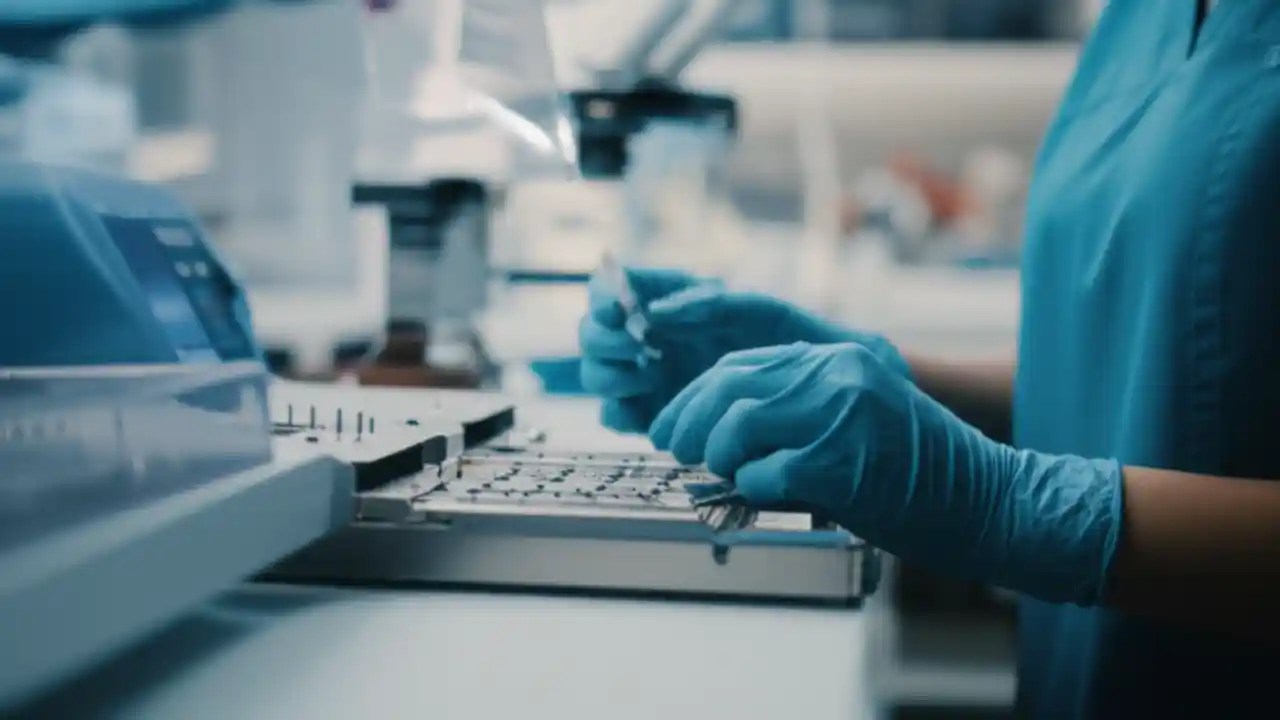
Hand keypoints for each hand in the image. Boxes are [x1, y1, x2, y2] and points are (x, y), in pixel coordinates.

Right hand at [578, 266, 908, 432]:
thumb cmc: (797, 344)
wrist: (822, 397)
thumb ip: (710, 305)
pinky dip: (620, 411)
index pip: (613, 287)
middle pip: (594, 332)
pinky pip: (615, 415)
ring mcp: (647, 379)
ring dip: (610, 374)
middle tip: (635, 348)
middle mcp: (650, 338)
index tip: (621, 308)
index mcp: (670, 301)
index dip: (605, 295)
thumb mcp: (762, 313)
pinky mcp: (652, 417)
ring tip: (646, 377)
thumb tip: (658, 313)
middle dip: (605, 338)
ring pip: (597, 373)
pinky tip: (647, 410)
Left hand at [649, 342, 1122, 604]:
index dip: (694, 396)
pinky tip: (764, 495)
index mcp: (836, 357)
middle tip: (676, 450)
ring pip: (738, 423)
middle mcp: (835, 373)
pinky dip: (752, 489)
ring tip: (724, 475)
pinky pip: (766, 473)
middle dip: (689, 422)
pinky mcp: (842, 461)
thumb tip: (719, 434)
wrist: (991, 500)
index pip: (740, 363)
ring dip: (718, 457)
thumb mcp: (856, 415)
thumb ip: (797, 410)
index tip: (670, 424)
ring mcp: (840, 414)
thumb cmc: (921, 471)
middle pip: (728, 386)